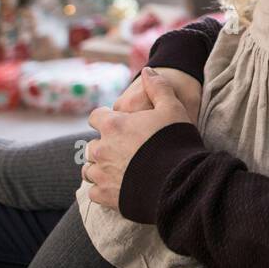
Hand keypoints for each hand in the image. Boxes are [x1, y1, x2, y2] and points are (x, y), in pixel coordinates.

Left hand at [84, 68, 193, 210]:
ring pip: (89, 169)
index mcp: (113, 125)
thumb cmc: (175, 141)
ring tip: (117, 169)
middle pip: (92, 145)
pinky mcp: (106, 196)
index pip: (96, 117)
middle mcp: (102, 149)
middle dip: (104, 146)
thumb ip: (157, 87)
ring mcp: (102, 174)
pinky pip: (92, 192)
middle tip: (123, 150)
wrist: (179, 182)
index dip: (105, 119)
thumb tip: (146, 71)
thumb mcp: (172, 108)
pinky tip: (115, 187)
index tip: (118, 125)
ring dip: (99, 167)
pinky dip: (100, 189)